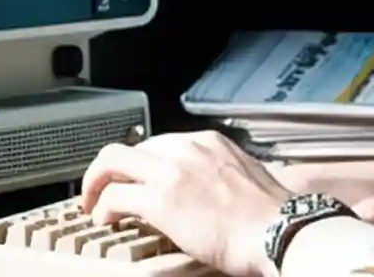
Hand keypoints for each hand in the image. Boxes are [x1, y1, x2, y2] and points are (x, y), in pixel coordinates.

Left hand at [80, 131, 293, 276]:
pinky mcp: (161, 199)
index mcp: (210, 143)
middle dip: (113, 170)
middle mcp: (188, 148)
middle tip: (104, 191)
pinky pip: (115, 196)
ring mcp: (173, 171)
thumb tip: (205, 192)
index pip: (161, 143)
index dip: (141, 164)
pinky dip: (102, 208)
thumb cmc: (271, 217)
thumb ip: (219, 175)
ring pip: (112, 162)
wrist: (279, 231)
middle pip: (133, 148)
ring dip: (96, 184)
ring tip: (94, 205)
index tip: (134, 179)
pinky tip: (105, 221)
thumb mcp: (246, 178)